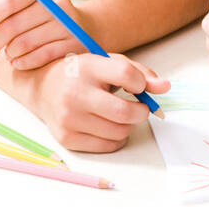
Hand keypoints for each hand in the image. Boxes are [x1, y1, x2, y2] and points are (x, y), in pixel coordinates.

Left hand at [0, 0, 86, 69]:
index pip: (7, 2)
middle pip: (13, 25)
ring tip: (8, 54)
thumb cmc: (41, 17)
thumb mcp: (22, 4)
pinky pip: (40, 57)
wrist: (83, 28)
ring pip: (24, 44)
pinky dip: (24, 62)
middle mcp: (57, 3)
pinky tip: (18, 62)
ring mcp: (68, 24)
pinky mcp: (75, 44)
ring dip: (9, 53)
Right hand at [32, 53, 170, 152]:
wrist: (43, 88)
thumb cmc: (82, 74)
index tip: (139, 87)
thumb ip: (140, 72)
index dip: (141, 83)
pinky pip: (108, 146)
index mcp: (88, 68)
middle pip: (125, 112)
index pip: (127, 75)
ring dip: (129, 125)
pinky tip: (108, 125)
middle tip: (140, 108)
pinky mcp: (66, 138)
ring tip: (120, 115)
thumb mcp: (108, 63)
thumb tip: (165, 87)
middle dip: (142, 112)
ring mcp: (69, 118)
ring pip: (119, 132)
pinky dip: (116, 138)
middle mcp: (75, 94)